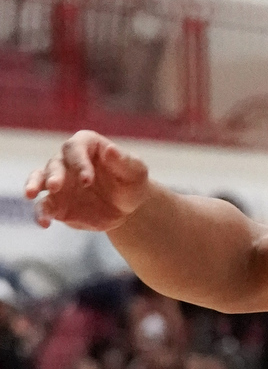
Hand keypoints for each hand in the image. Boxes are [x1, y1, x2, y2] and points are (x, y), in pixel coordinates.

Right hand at [25, 131, 153, 230]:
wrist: (126, 207)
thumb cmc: (131, 181)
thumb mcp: (135, 171)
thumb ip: (123, 161)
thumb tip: (111, 150)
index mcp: (86, 145)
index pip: (76, 147)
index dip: (79, 162)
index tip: (87, 180)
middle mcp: (67, 161)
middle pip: (54, 164)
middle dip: (53, 175)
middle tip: (55, 186)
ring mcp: (58, 182)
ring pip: (39, 180)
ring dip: (33, 186)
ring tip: (31, 195)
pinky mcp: (56, 203)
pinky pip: (43, 207)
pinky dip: (41, 214)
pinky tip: (44, 223)